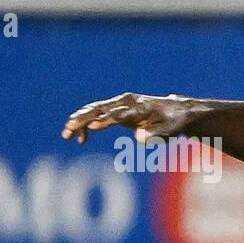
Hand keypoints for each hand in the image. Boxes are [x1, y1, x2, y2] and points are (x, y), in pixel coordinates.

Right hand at [62, 93, 196, 143]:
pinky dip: (88, 125)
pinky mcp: (117, 109)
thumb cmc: (174, 121)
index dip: (107, 120)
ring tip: (66, 134)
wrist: (176, 110)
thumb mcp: (170, 129)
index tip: (93, 127)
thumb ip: (155, 134)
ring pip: (95, 110)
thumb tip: (139, 140)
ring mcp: (120, 104)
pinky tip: (81, 140)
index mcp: (140, 107)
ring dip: (80, 120)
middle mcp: (126, 102)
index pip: (120, 114)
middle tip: (69, 128)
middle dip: (84, 118)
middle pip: (101, 108)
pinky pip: (97, 115)